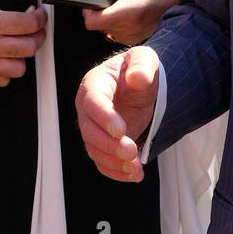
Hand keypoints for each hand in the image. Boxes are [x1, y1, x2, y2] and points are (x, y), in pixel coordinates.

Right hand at [0, 0, 44, 86]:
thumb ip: (4, 15)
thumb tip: (23, 20)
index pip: (28, 25)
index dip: (40, 18)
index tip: (39, 15)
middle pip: (28, 48)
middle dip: (37, 36)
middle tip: (35, 30)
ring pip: (18, 69)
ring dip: (22, 57)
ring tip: (18, 46)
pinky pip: (1, 81)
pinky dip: (6, 72)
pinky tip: (4, 60)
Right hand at [75, 46, 159, 182]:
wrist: (143, 87)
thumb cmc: (139, 69)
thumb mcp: (144, 59)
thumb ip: (142, 66)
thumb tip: (137, 77)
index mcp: (95, 83)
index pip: (93, 102)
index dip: (104, 117)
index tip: (121, 130)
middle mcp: (88, 108)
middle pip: (89, 130)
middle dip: (109, 144)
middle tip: (130, 151)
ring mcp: (93, 127)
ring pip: (95, 150)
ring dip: (114, 162)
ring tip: (135, 167)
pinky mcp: (102, 144)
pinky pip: (103, 162)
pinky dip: (116, 172)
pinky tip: (134, 174)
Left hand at [81, 0, 183, 45]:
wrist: (187, 2)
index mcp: (129, 12)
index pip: (92, 21)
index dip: (88, 8)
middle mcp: (129, 29)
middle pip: (99, 22)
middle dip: (100, 7)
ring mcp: (132, 36)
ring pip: (107, 28)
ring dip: (110, 15)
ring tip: (121, 1)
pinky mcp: (135, 39)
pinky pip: (117, 31)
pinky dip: (119, 21)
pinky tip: (128, 9)